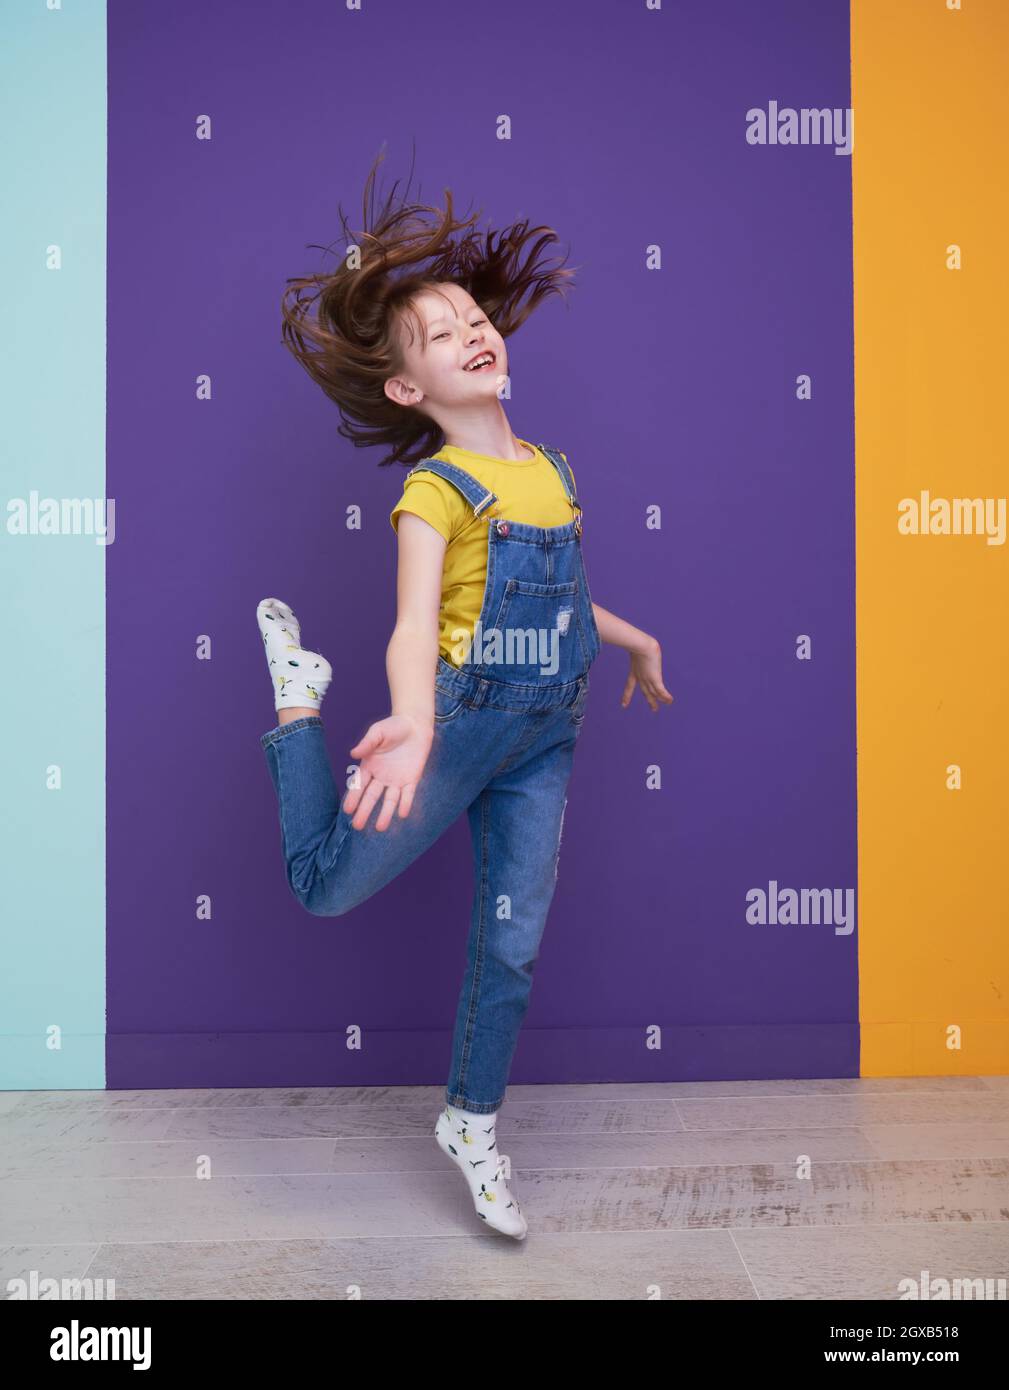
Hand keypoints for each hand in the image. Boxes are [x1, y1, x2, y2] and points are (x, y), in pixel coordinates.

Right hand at [343, 714, 433, 830]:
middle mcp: (381, 776)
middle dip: (365, 811)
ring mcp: (397, 779)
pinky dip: (406, 804)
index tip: (347, 811)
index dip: (353, 798)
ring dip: (385, 813)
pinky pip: (408, 794)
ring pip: (389, 800)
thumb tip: (353, 754)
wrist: (415, 724)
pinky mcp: (412, 779)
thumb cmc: (393, 726)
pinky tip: (402, 814)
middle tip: (357, 826)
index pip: (359, 785)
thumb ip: (366, 744)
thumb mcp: (377, 732)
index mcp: (369, 766)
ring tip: (380, 828)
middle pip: (371, 797)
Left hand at [621, 638, 674, 711]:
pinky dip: (666, 697)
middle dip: (649, 700)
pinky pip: (662, 691)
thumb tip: (624, 636)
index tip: (624, 704)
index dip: (627, 695)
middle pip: (645, 691)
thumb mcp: (635, 644)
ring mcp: (649, 679)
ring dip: (658, 701)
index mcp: (635, 670)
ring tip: (659, 708)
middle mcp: (642, 677)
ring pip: (654, 693)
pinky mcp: (656, 679)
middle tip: (653, 709)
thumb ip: (631, 643)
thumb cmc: (638, 642)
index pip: (630, 685)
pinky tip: (670, 701)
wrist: (642, 646)